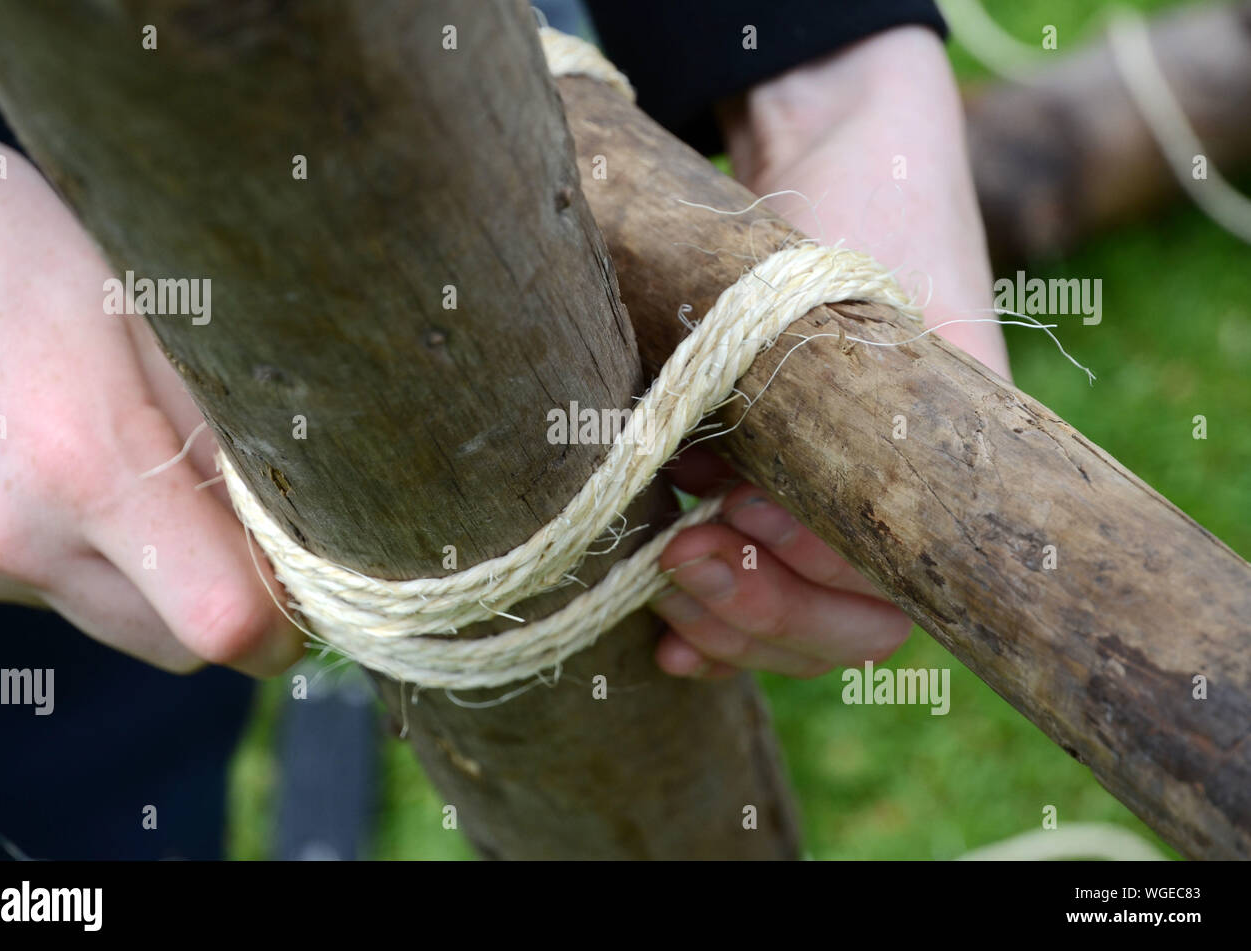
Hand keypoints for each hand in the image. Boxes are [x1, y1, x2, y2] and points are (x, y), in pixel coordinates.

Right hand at [0, 125, 302, 675]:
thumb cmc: (43, 256)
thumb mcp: (168, 324)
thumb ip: (233, 445)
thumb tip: (300, 542)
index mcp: (87, 467)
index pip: (220, 622)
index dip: (279, 621)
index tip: (305, 591)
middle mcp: (14, 533)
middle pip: (173, 643)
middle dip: (225, 598)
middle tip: (240, 517)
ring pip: (116, 622)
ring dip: (156, 578)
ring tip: (141, 466)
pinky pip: (54, 593)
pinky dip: (89, 557)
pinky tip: (72, 467)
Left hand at [651, 26, 1009, 678]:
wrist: (837, 145)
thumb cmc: (873, 208)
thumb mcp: (871, 297)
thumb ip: (837, 404)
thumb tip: (745, 514)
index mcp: (942, 468)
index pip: (890, 589)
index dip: (809, 580)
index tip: (737, 516)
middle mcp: (892, 506)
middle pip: (841, 631)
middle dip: (755, 614)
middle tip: (680, 556)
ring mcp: (830, 512)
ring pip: (792, 626)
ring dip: (721, 619)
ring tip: (660, 568)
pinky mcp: (770, 502)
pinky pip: (753, 595)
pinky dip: (708, 626)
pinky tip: (664, 643)